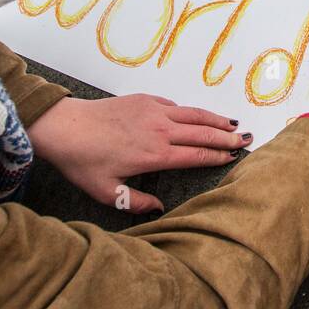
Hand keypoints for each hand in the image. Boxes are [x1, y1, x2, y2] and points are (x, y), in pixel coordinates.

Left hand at [28, 95, 248, 213]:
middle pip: (203, 132)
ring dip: (215, 119)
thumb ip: (136, 202)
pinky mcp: (144, 100)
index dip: (217, 156)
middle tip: (245, 139)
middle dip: (226, 137)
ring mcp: (153, 111)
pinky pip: (175, 105)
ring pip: (193, 114)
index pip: (196, 155)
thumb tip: (159, 208)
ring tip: (232, 124)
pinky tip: (197, 116)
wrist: (63, 126)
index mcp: (155, 155)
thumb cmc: (82, 161)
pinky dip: (190, 111)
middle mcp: (160, 130)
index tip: (233, 157)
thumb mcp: (107, 191)